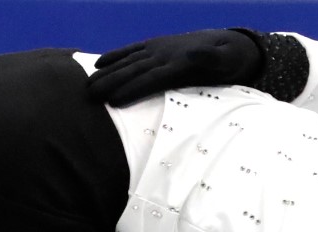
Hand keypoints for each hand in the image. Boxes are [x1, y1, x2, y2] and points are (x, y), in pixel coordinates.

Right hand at [87, 29, 262, 106]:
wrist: (231, 43)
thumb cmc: (230, 61)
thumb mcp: (228, 61)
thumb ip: (212, 57)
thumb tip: (197, 52)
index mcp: (180, 63)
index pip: (152, 78)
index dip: (133, 88)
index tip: (114, 101)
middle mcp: (164, 54)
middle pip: (134, 70)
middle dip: (111, 82)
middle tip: (89, 96)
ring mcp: (158, 48)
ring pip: (128, 61)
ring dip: (106, 73)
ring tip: (87, 86)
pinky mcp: (155, 46)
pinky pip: (131, 51)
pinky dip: (115, 56)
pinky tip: (98, 63)